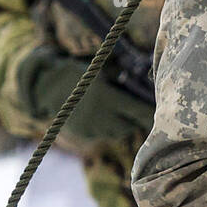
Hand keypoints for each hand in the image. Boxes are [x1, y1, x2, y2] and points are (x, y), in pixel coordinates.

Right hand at [17, 46, 153, 142]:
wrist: (44, 86)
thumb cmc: (77, 72)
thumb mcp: (101, 70)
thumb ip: (122, 81)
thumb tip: (147, 87)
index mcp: (107, 96)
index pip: (139, 111)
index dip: (150, 114)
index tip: (162, 115)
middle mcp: (100, 115)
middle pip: (131, 126)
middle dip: (136, 120)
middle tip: (140, 113)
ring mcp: (90, 128)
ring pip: (118, 133)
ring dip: (124, 125)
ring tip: (121, 114)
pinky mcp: (83, 135)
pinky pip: (104, 135)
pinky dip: (108, 129)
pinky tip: (105, 118)